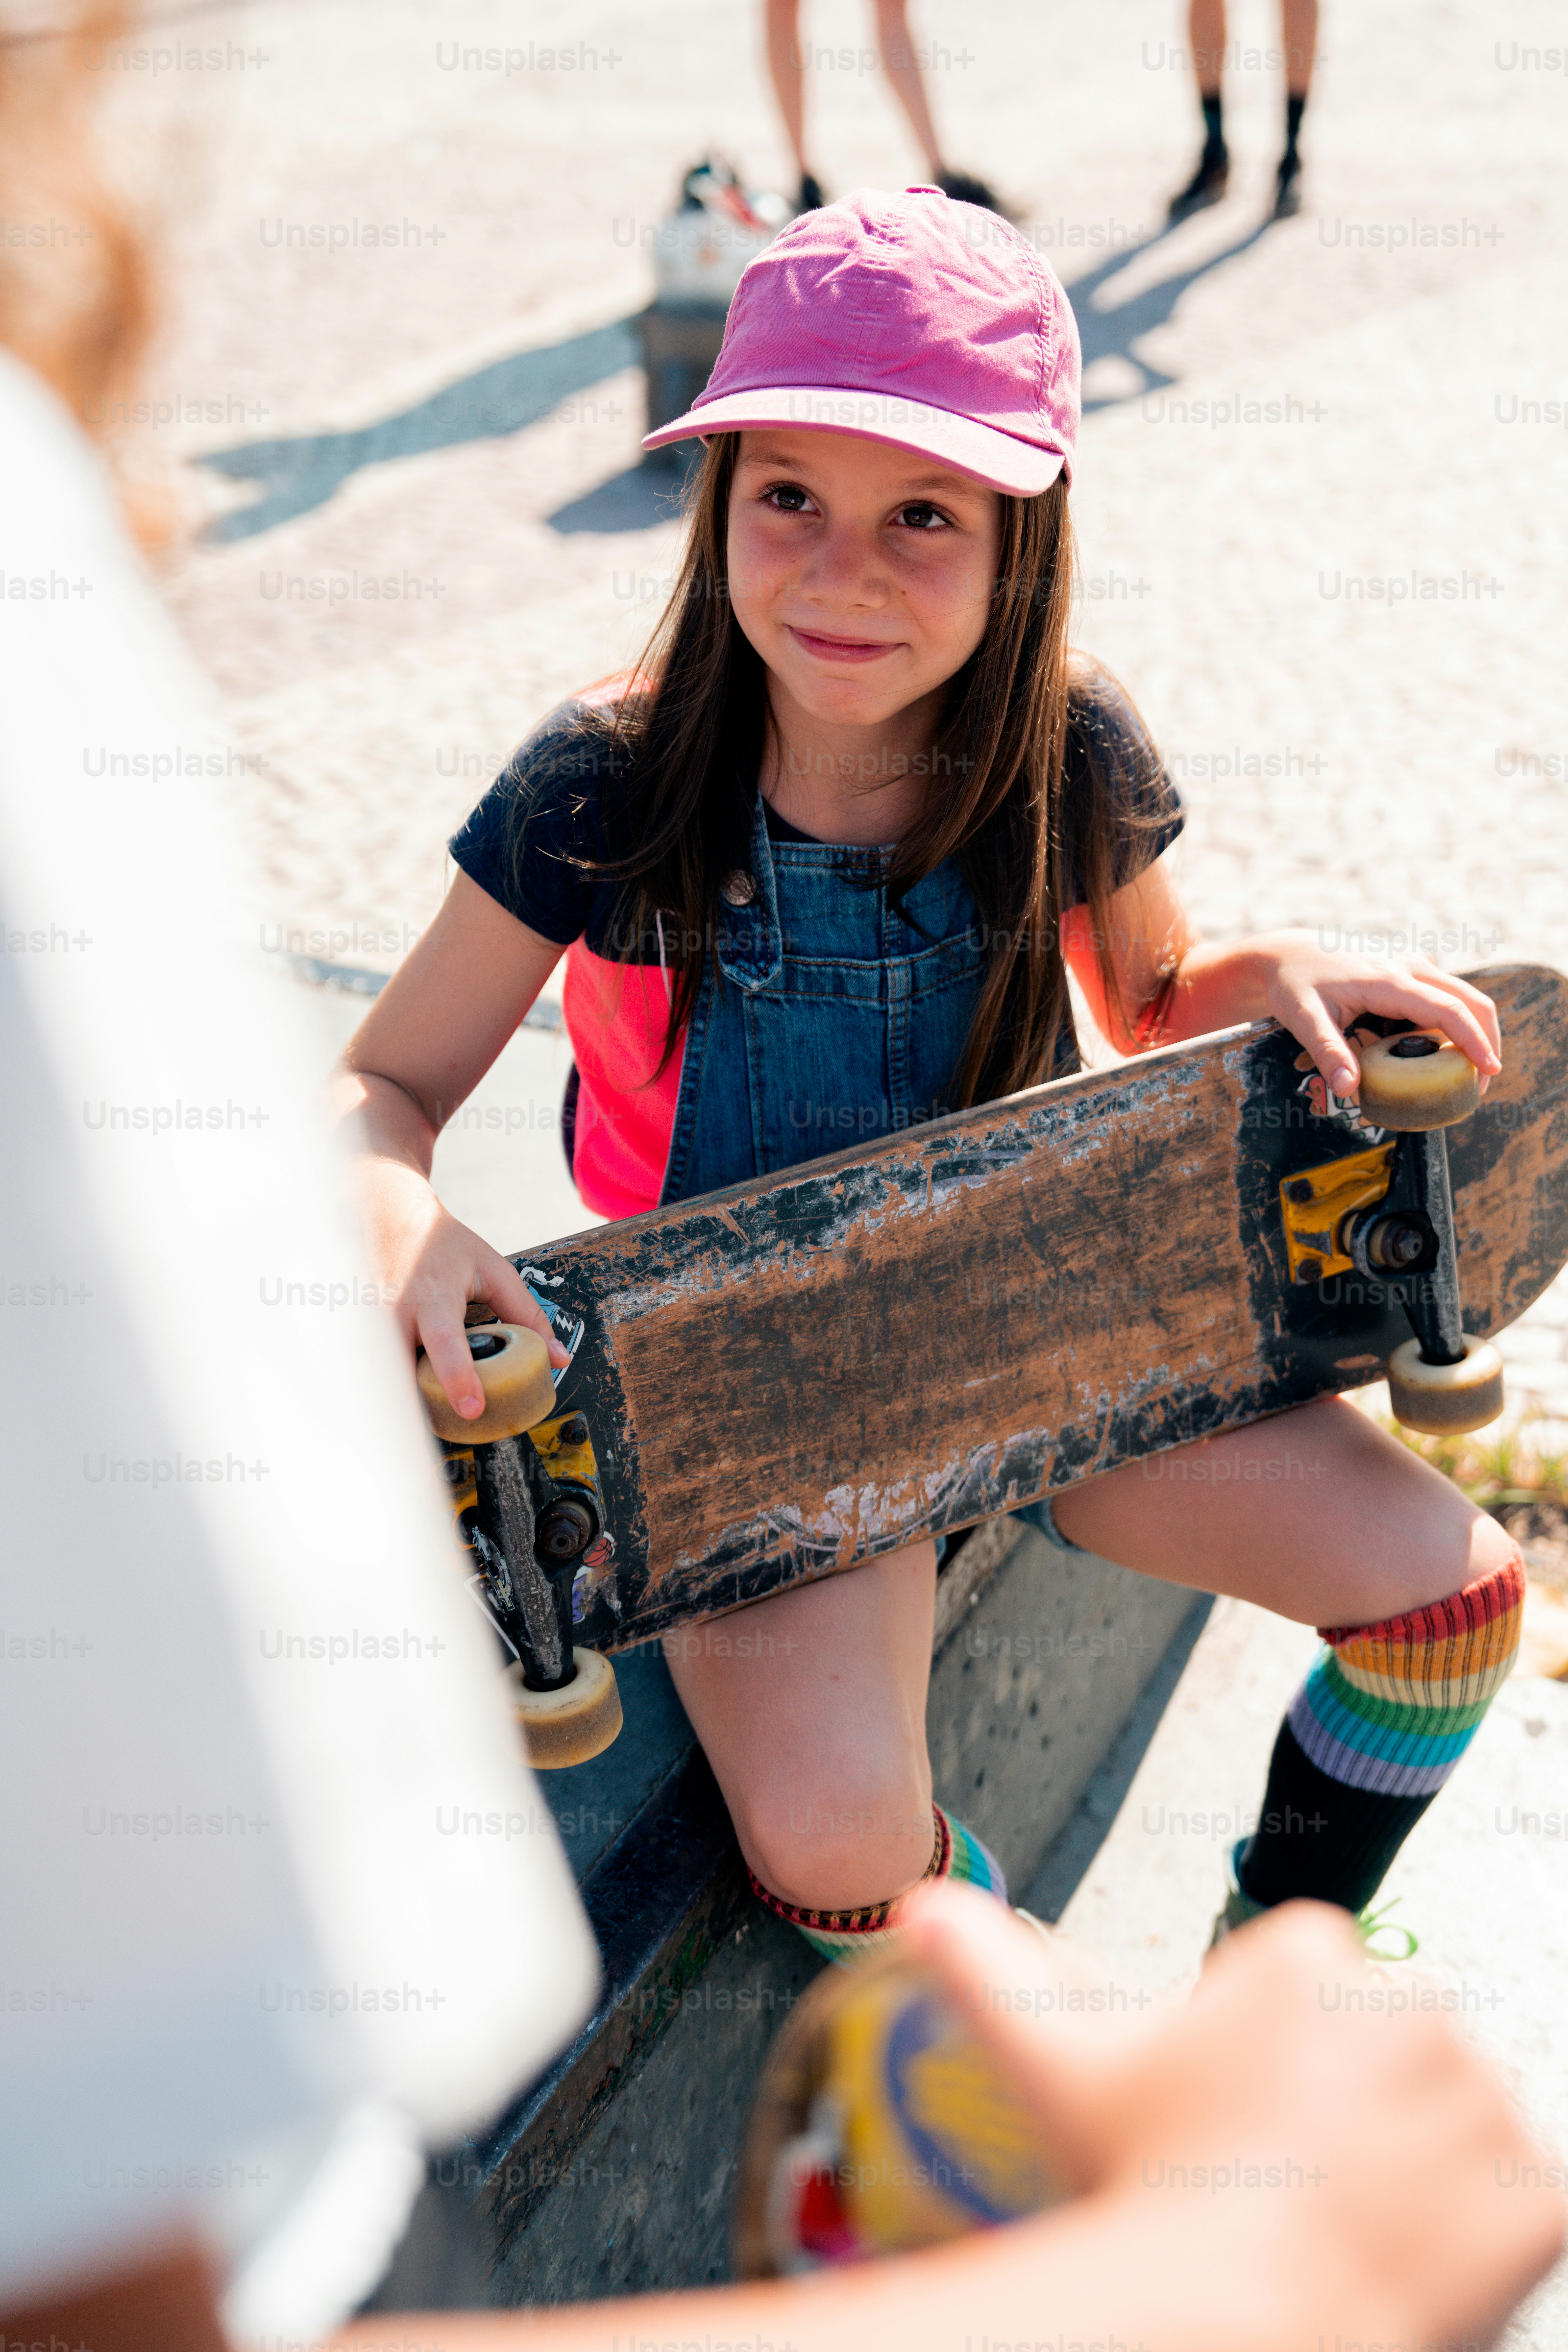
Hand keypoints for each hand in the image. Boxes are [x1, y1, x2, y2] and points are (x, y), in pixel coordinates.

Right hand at [365, 1159, 569, 1420]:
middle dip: (428, 1404)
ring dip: (407, 1399)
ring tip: (429, 1409)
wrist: (386, 1217)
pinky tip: (404, 1391)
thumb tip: (559, 1357)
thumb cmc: (441, 1245)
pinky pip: (372, 1374)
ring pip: (384, 1380)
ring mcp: (368, 1325)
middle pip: (405, 1374)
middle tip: (455, 1423)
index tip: (473, 1408)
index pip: (445, 1341)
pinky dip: (390, 1388)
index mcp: (433, 1296)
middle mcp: (394, 1312)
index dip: (457, 1377)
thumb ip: (527, 1314)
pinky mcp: (356, 1335)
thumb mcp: (493, 1270)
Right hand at [906, 1885, 1562, 2350]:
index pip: (1312, 2003)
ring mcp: (1481, 2095)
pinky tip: (1401, 2255)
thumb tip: (918, 1905)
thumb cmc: (1153, 2192)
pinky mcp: (1534, 2186)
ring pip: (1448, 2127)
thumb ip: (991, 1967)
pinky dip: (1470, 2237)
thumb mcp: (1059, 2064)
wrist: (1243, 2318)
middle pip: (1385, 2057)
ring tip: (1332, 2220)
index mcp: (1308, 1959)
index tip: (1235, 2123)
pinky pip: (1513, 2202)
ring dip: (1405, 2175)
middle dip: (1344, 2113)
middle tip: (1278, 2179)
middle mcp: (1409, 2000)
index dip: (1268, 2073)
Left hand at [1254, 933, 1501, 1100]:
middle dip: (1486, 1039)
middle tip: (1483, 1081)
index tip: (1489, 1070)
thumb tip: (1348, 1090)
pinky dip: (1453, 1022)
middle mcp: (1409, 966)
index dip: (1474, 1041)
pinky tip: (1442, 1051)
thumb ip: (1327, 1053)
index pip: (1448, 1010)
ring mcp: (1411, 964)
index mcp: (1389, 979)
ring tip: (1469, 1072)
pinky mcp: (1408, 970)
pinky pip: (1443, 995)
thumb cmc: (1294, 983)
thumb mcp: (1304, 1018)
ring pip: (1462, 996)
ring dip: (1473, 1030)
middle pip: (1470, 1000)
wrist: (1286, 952)